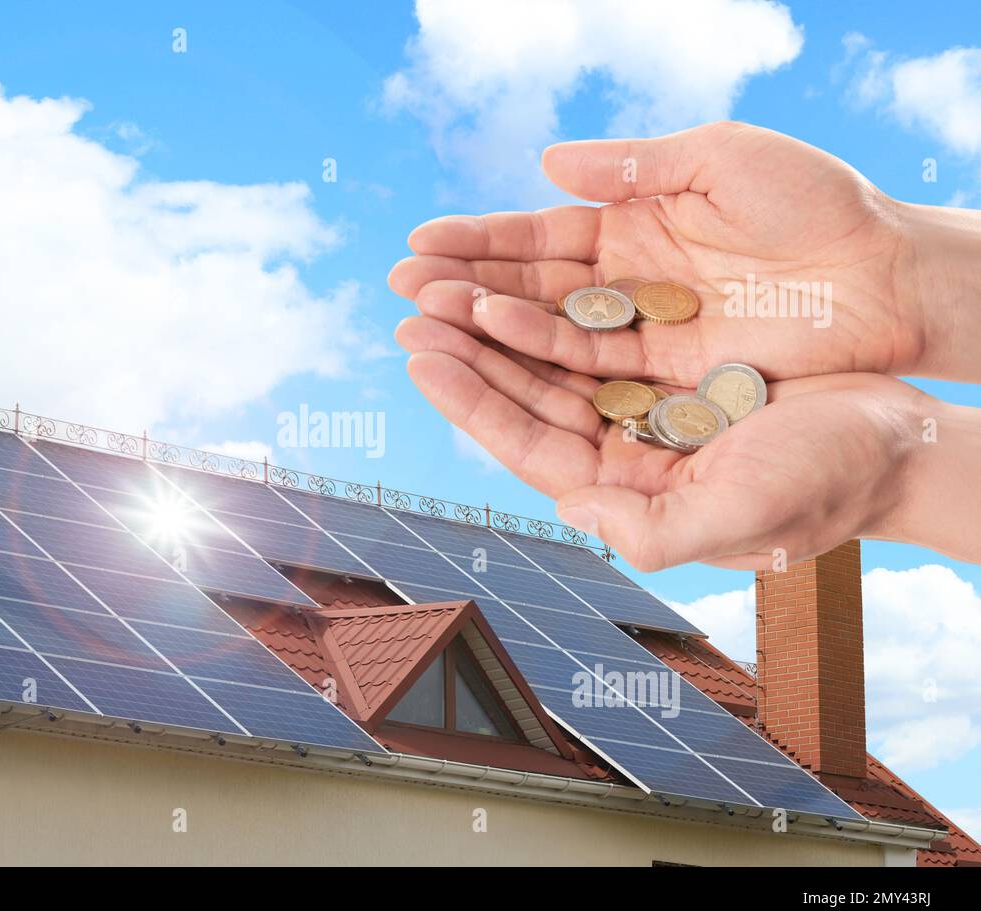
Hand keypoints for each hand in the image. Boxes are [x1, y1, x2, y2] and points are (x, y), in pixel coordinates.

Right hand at [389, 121, 980, 385]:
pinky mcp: (665, 375)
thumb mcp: (724, 159)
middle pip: (528, 288)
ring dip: (484, 329)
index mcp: (634, 223)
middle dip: (462, 288)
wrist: (887, 274)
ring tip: (423, 324)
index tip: (419, 244)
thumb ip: (635, 166)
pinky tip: (487, 352)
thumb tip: (546, 161)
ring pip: (546, 333)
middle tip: (399, 291)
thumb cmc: (814, 203)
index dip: (478, 240)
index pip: (538, 236)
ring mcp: (641, 331)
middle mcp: (626, 281)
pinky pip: (589, 371)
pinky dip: (537, 363)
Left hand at [395, 314, 953, 570]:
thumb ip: (654, 528)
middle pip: (526, 397)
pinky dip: (556, 307)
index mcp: (625, 487)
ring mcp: (642, 407)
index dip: (472, 401)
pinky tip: (518, 279)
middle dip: (468, 354)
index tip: (421, 356)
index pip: (528, 443)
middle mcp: (621, 450)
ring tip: (443, 288)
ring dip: (498, 326)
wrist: (892, 440)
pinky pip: (597, 332)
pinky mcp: (667, 368)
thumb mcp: (741, 514)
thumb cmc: (824, 482)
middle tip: (411, 307)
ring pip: (552, 361)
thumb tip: (571, 504)